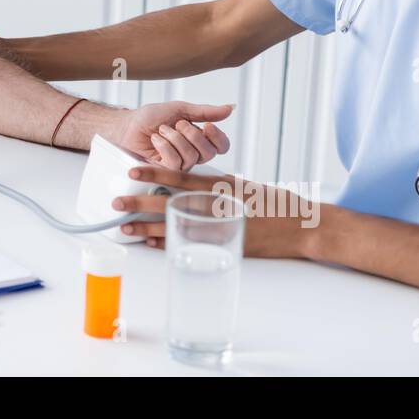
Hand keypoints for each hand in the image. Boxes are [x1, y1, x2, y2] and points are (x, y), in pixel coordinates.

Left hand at [111, 101, 231, 168]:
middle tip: (178, 124)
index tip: (207, 125)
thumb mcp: (180, 110)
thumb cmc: (151, 117)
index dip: (218, 137)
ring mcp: (179, 165)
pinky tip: (155, 139)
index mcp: (199, 140)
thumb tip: (231, 108)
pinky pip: (175, 163)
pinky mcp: (165, 172)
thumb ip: (205, 112)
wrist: (128, 124)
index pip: (222, 146)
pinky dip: (164, 146)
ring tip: (162, 130)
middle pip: (209, 153)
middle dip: (192, 134)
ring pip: (191, 157)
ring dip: (174, 137)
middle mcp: (192, 154)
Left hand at [112, 166, 321, 257]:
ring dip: (147, 229)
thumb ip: (216, 184)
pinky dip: (168, 245)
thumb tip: (192, 182)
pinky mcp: (223, 246)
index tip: (132, 171)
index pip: (181, 177)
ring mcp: (219, 228)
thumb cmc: (273, 202)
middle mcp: (216, 206)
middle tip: (115, 202)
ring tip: (124, 228)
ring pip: (174, 226)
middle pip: (170, 203)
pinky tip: (150, 245)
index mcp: (221, 185)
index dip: (154, 174)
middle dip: (140, 203)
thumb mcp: (242, 185)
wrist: (302, 226)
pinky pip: (189, 245)